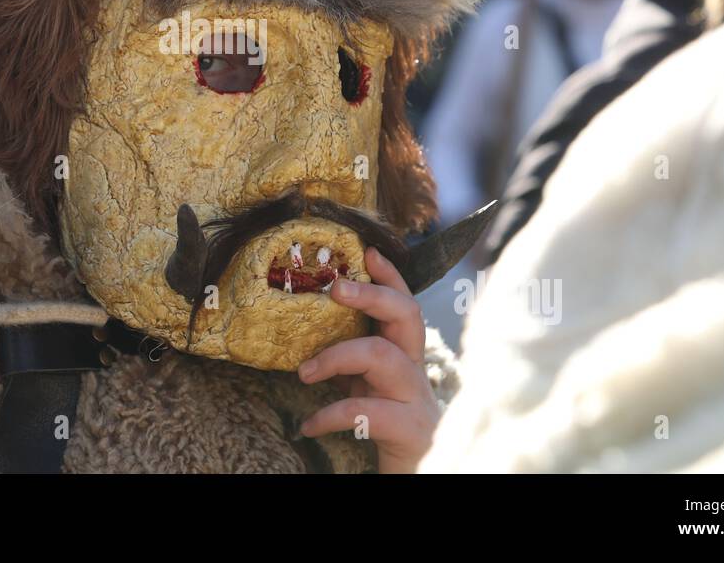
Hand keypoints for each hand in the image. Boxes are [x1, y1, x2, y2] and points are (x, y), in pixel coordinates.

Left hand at [297, 246, 438, 472]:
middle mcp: (416, 370)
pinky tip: (308, 425)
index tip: (367, 251)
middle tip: (335, 288)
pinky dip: (330, 415)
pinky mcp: (409, 429)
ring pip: (383, 357)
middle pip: (407, 316)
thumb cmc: (388, 425)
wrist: (419, 472)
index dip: (389, 276)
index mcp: (405, 355)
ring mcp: (416, 398)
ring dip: (337, 357)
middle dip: (372, 295)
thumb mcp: (369, 385)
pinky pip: (365, 411)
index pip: (405, 303)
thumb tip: (307, 331)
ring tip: (304, 372)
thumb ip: (352, 359)